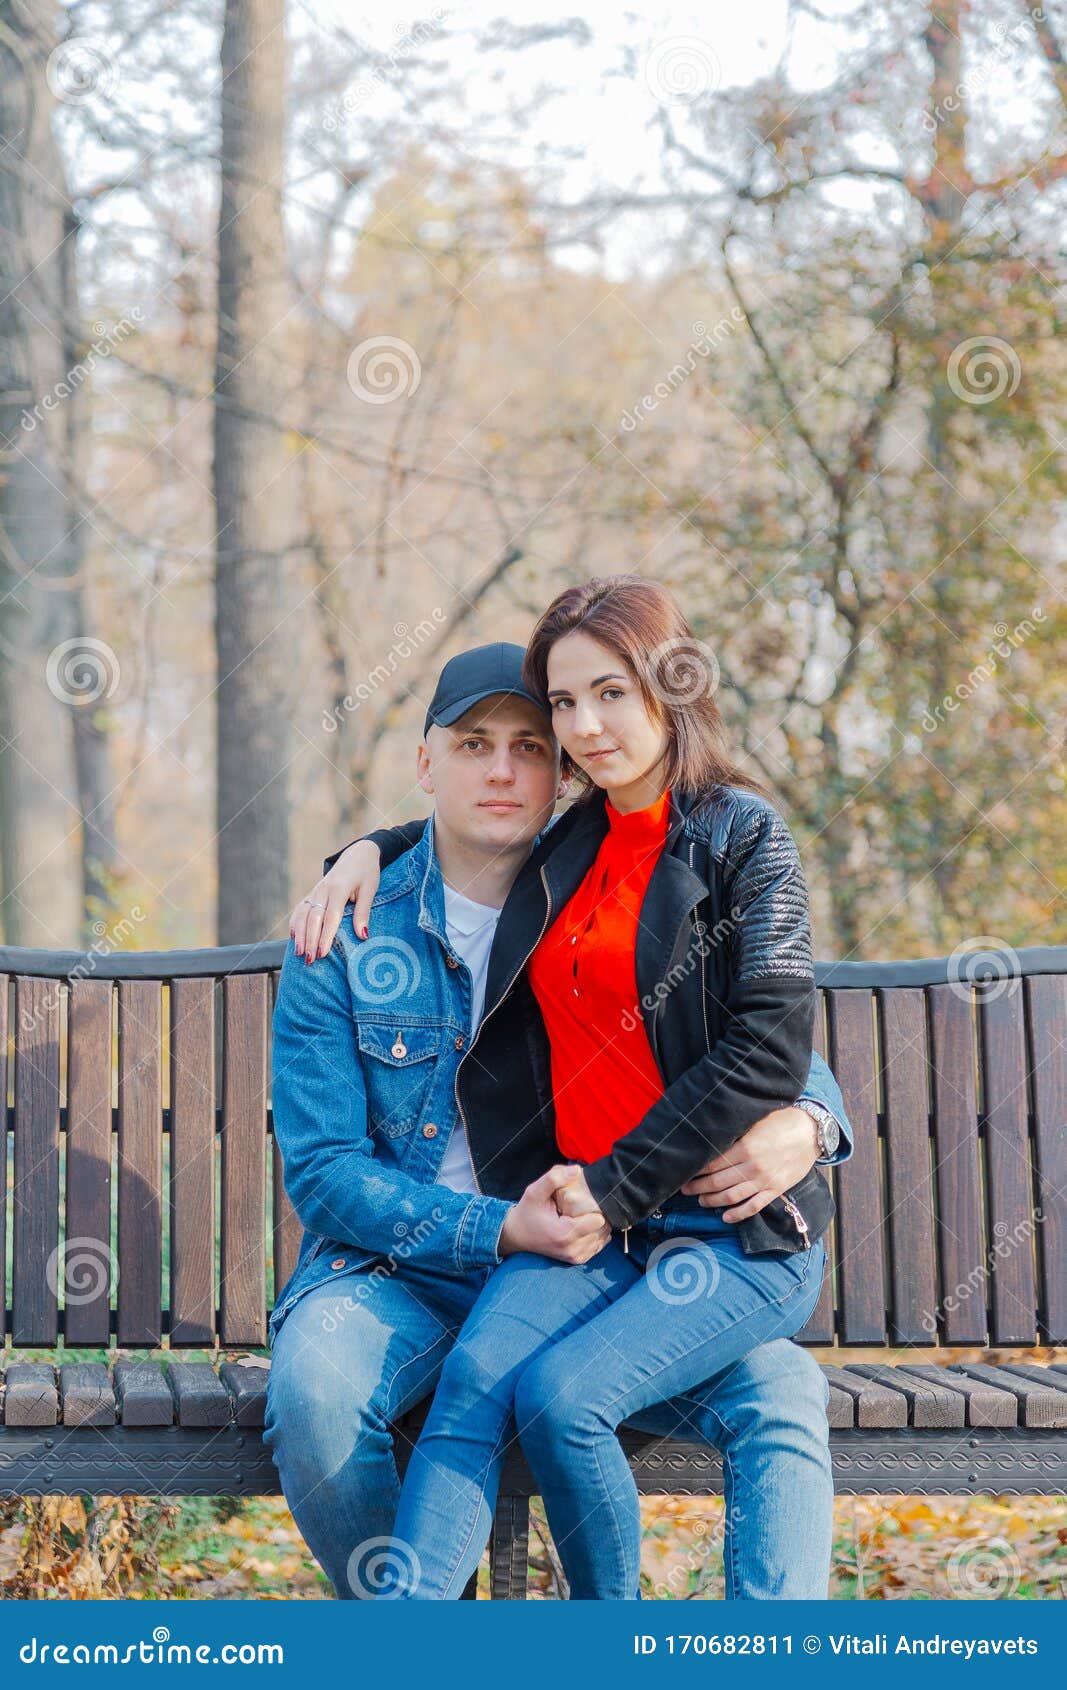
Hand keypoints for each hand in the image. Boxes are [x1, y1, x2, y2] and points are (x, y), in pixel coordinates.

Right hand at [289, 840, 382, 961]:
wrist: (358, 854)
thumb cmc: (366, 873)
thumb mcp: (370, 890)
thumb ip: (364, 912)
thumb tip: (362, 935)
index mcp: (339, 888)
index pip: (330, 916)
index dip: (325, 936)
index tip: (323, 954)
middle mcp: (323, 889)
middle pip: (313, 918)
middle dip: (310, 940)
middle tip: (309, 960)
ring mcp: (316, 891)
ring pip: (303, 914)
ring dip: (300, 934)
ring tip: (299, 953)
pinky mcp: (313, 893)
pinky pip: (300, 909)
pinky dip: (295, 923)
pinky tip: (293, 937)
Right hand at [499, 1166, 609, 1263]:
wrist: (516, 1235)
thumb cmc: (527, 1212)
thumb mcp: (535, 1191)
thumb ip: (554, 1178)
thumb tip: (577, 1170)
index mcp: (565, 1233)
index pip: (599, 1221)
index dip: (597, 1207)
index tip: (588, 1200)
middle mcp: (572, 1249)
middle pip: (603, 1230)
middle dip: (600, 1215)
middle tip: (588, 1205)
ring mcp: (575, 1257)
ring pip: (603, 1238)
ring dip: (599, 1226)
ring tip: (586, 1214)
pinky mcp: (577, 1259)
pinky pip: (598, 1246)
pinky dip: (596, 1235)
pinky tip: (586, 1224)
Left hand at [679, 1106, 820, 1221]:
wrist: (810, 1131)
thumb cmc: (781, 1121)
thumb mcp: (755, 1122)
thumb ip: (735, 1134)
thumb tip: (712, 1139)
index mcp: (745, 1147)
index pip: (713, 1163)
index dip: (697, 1169)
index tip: (685, 1171)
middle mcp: (753, 1167)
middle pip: (718, 1182)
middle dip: (698, 1187)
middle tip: (685, 1189)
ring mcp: (765, 1180)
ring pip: (732, 1197)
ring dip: (713, 1201)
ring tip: (701, 1201)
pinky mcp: (776, 1189)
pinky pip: (754, 1206)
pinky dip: (738, 1214)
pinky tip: (726, 1217)